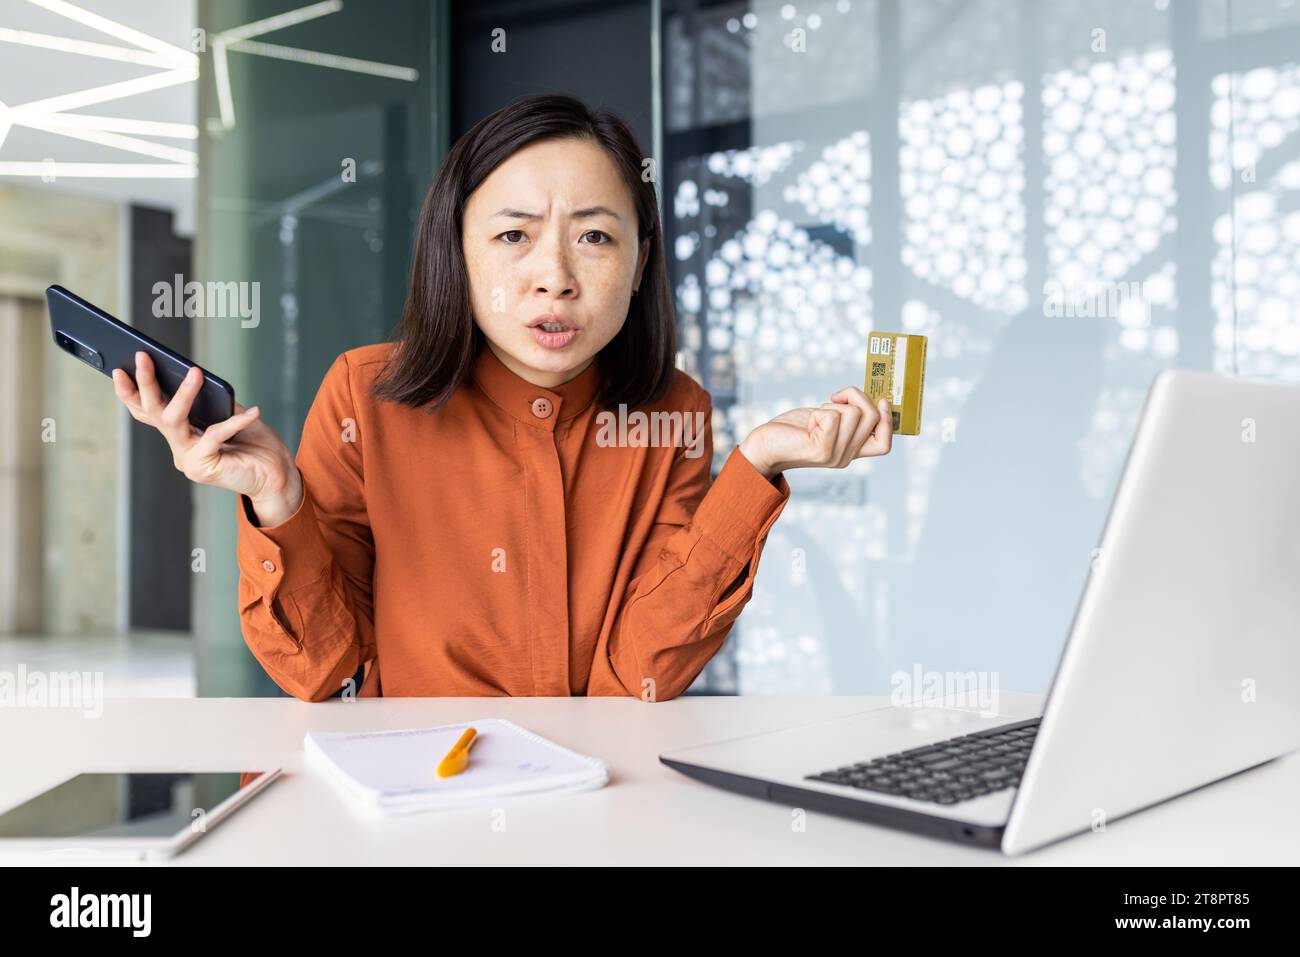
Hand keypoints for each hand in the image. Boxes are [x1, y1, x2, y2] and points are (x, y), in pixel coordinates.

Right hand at [111, 351, 302, 524]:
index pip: (148, 412)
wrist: (276, 476)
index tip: (120, 369)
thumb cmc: (255, 444)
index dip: (130, 392)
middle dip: (146, 382)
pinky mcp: (202, 468)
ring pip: (173, 421)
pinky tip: (252, 412)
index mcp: (180, 434)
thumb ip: (210, 400)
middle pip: (154, 412)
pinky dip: (235, 421)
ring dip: (183, 394)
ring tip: (194, 372)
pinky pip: (214, 435)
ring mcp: (187, 459)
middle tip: (143, 356)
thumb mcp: (229, 414)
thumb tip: (194, 374)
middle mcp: (178, 447)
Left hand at [738, 387, 892, 478]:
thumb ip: (848, 416)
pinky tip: (809, 421)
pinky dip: (820, 410)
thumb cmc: (794, 430)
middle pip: (872, 418)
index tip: (882, 400)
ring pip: (854, 413)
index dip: (888, 421)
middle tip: (835, 398)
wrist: (765, 445)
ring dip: (833, 405)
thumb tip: (871, 396)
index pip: (884, 445)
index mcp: (851, 452)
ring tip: (817, 415)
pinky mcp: (821, 449)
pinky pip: (833, 416)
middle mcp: (846, 457)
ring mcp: (835, 455)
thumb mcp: (827, 420)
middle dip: (856, 397)